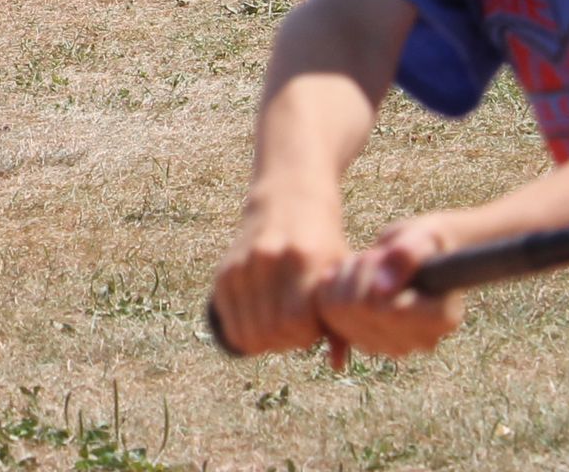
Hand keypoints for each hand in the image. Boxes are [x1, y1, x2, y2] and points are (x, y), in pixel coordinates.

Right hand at [210, 193, 349, 364]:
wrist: (289, 201)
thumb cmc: (325, 245)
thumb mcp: (341, 274)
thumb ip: (343, 321)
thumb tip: (338, 366)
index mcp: (304, 258)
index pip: (296, 323)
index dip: (306, 335)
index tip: (314, 326)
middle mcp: (268, 258)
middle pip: (271, 331)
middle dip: (287, 341)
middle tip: (297, 330)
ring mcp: (242, 264)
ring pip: (248, 333)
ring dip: (267, 340)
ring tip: (281, 325)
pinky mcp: (225, 271)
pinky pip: (230, 325)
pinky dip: (246, 334)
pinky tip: (262, 322)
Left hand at [313, 213, 468, 363]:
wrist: (412, 254)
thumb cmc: (424, 242)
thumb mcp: (423, 238)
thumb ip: (407, 256)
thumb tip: (381, 290)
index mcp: (442, 319)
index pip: (391, 311)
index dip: (376, 276)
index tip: (384, 255)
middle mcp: (419, 341)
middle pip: (362, 310)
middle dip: (360, 271)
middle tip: (374, 255)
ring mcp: (391, 345)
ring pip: (341, 312)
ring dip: (345, 277)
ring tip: (364, 263)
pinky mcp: (366, 341)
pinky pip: (329, 315)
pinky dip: (332, 287)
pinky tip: (348, 275)